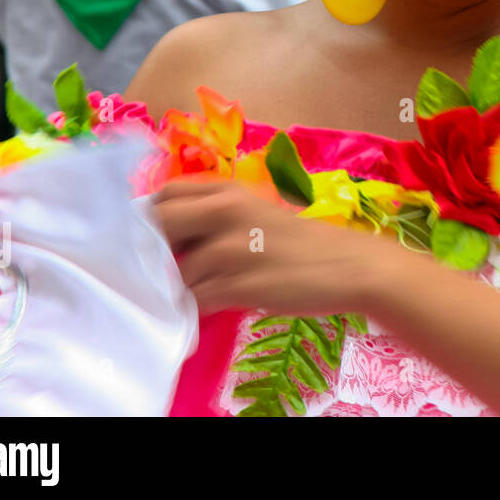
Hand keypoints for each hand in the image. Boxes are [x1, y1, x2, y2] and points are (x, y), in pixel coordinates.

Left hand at [153, 179, 394, 315]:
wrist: (348, 266)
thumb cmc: (303, 242)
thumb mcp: (257, 212)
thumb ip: (216, 217)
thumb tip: (167, 240)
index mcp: (230, 190)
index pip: (166, 194)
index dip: (151, 215)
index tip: (152, 236)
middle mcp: (225, 211)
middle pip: (159, 225)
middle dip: (153, 250)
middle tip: (165, 268)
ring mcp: (230, 248)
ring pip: (177, 271)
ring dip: (181, 287)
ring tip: (204, 292)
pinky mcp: (238, 284)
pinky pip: (196, 300)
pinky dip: (196, 309)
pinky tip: (210, 309)